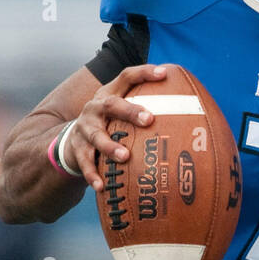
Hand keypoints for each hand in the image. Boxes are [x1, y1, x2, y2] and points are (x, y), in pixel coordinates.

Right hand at [66, 65, 164, 189]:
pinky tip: (101, 186)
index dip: (144, 73)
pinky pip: (85, 163)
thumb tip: (187, 118)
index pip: (127, 77)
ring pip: (96, 136)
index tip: (164, 73)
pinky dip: (93, 175)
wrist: (71, 141)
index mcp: (109, 95)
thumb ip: (145, 111)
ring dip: (110, 146)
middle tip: (149, 119)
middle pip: (111, 104)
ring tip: (125, 156)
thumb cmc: (109, 126)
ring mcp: (84, 128)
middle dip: (129, 111)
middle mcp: (95, 108)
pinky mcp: (77, 149)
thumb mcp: (121, 114)